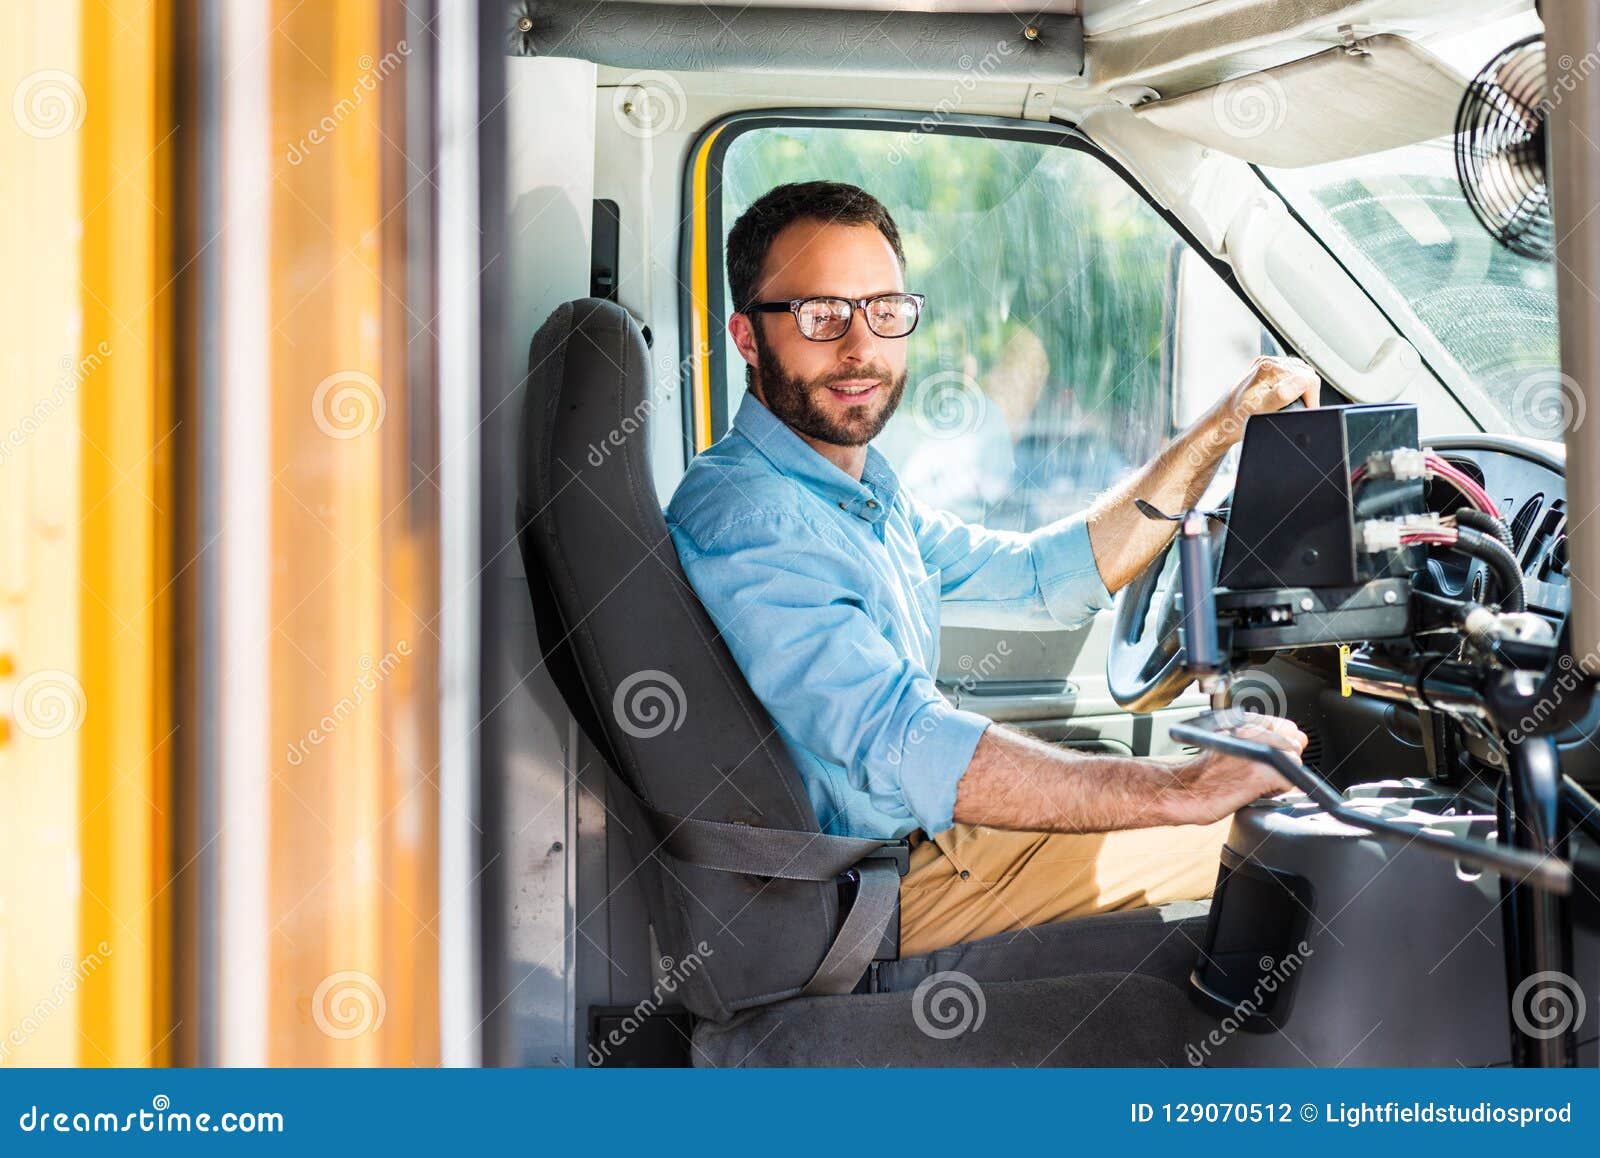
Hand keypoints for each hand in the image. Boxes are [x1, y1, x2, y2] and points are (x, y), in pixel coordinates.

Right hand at [1156, 712, 1304, 825]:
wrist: (1184, 789)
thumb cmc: (1201, 771)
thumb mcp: (1226, 741)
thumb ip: (1255, 737)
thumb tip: (1290, 740)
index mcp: (1244, 721)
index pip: (1286, 726)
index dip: (1283, 743)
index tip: (1271, 755)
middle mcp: (1254, 731)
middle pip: (1294, 741)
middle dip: (1286, 757)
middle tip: (1264, 771)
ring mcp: (1260, 750)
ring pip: (1294, 761)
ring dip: (1281, 775)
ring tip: (1257, 782)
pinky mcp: (1265, 772)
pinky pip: (1289, 780)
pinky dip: (1276, 790)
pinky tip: (1256, 791)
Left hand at [1202, 355, 1320, 450]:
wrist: (1220, 423)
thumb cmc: (1235, 419)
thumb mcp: (1261, 411)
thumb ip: (1282, 395)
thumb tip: (1301, 382)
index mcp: (1269, 368)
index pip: (1309, 378)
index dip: (1311, 398)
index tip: (1304, 411)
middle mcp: (1268, 362)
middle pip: (1306, 374)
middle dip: (1305, 394)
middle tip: (1292, 410)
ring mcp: (1266, 365)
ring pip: (1299, 375)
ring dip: (1299, 391)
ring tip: (1285, 406)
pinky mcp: (1265, 372)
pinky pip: (1289, 376)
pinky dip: (1290, 389)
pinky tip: (1280, 400)